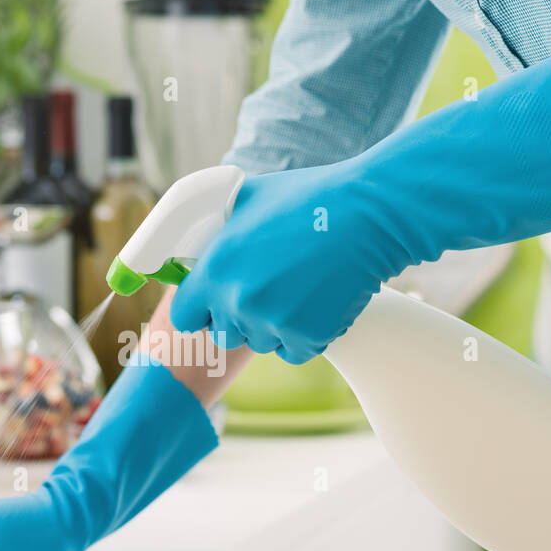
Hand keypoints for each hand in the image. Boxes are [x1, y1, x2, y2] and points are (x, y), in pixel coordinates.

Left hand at [170, 157, 393, 364]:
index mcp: (215, 270)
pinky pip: (293, 351)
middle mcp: (238, 301)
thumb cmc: (308, 198)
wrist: (366, 216)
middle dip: (237, 319)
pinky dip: (302, 336)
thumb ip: (219, 228)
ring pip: (260, 342)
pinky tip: (314, 304)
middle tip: (264, 292)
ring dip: (272, 325)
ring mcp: (274, 323)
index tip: (210, 304)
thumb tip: (203, 239)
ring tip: (296, 290)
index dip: (198, 310)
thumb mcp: (247, 199)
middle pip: (222, 335)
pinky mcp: (308, 338)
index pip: (184, 317)